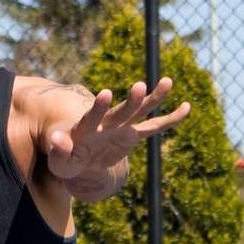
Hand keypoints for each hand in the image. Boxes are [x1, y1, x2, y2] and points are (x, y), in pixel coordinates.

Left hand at [47, 79, 189, 199]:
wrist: (78, 159)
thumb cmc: (66, 160)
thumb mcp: (60, 161)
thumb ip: (59, 150)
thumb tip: (56, 139)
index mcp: (86, 128)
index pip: (93, 116)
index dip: (99, 107)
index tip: (106, 92)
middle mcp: (106, 123)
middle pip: (121, 111)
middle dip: (131, 100)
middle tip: (140, 85)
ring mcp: (120, 127)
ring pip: (140, 110)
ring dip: (154, 97)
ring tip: (168, 81)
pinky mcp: (132, 134)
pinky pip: (154, 127)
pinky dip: (169, 119)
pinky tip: (186, 107)